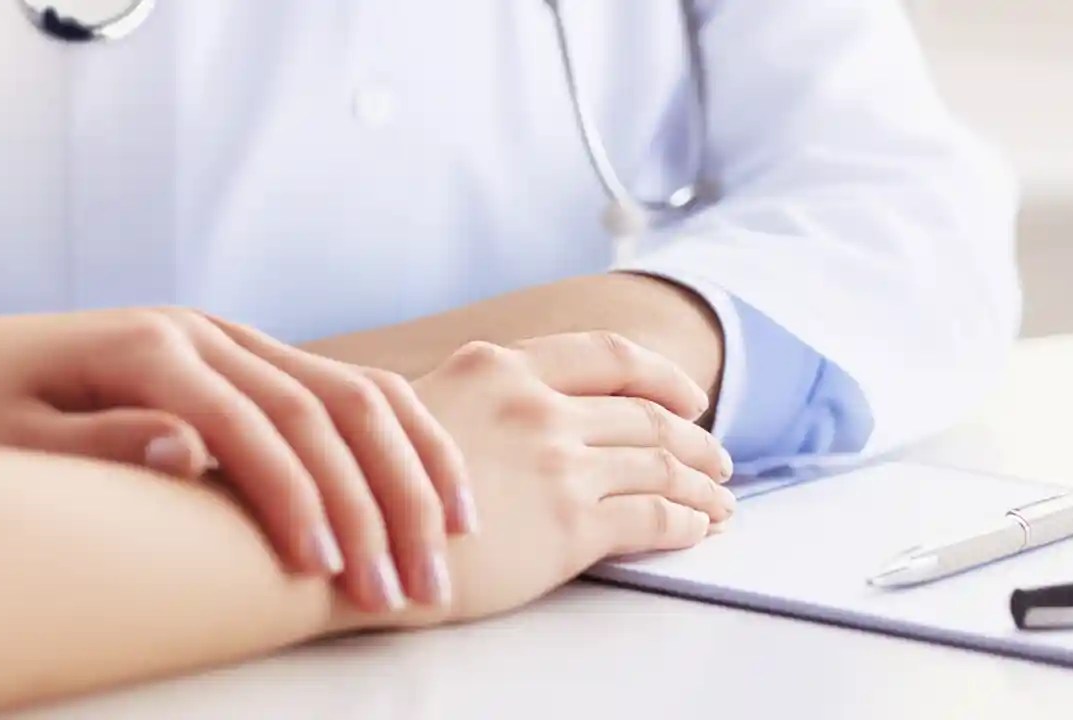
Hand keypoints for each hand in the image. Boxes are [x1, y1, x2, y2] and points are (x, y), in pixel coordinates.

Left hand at [0, 310, 473, 609]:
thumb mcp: (6, 440)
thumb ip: (96, 446)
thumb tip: (192, 454)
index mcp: (153, 349)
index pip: (257, 426)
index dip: (301, 499)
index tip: (331, 573)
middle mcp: (209, 334)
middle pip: (330, 405)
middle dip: (385, 497)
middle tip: (416, 584)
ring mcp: (235, 339)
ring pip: (358, 391)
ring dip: (415, 465)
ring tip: (454, 540)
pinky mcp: (250, 358)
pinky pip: (347, 388)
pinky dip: (398, 436)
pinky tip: (432, 485)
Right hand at [393, 332, 735, 624]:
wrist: (351, 547)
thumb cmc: (372, 487)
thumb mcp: (423, 411)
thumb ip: (485, 403)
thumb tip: (537, 415)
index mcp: (503, 368)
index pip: (609, 356)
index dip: (662, 375)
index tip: (689, 397)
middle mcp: (539, 406)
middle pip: (646, 417)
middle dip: (695, 440)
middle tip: (720, 460)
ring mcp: (558, 463)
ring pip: (660, 465)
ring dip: (702, 486)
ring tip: (722, 502)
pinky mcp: (569, 525)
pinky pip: (653, 517)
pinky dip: (686, 521)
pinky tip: (697, 530)